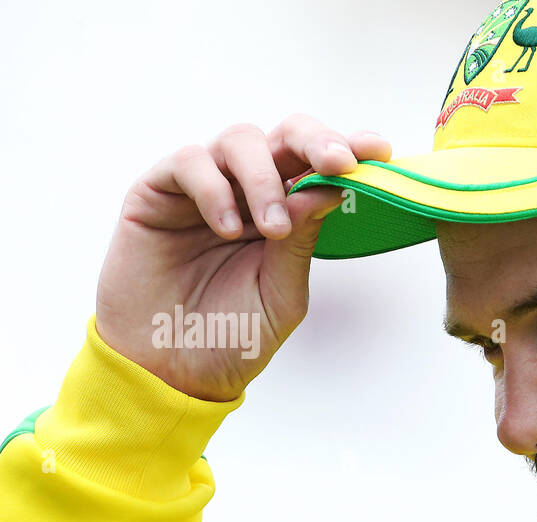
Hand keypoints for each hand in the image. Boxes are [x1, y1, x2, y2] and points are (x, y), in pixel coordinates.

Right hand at [94, 113, 391, 400]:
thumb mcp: (282, 294)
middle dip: (315, 141)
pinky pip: (189, 162)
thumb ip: (302, 243)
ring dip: (264, 178)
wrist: (170, 369)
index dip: (348, 149)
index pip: (318, 168)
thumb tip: (328, 190)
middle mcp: (248, 193)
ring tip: (271, 227)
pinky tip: (227, 229)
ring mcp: (204, 189)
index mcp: (287, 215)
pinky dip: (213, 188)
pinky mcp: (157, 192)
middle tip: (336, 163)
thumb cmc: (230, 336)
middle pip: (284, 136)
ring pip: (240, 140)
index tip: (378, 151)